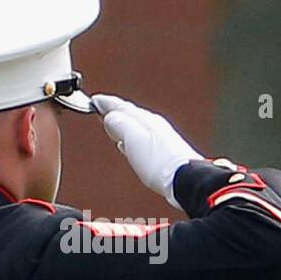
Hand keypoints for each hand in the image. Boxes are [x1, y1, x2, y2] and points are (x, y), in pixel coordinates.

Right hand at [91, 93, 201, 209]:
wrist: (184, 179)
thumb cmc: (159, 162)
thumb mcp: (133, 139)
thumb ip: (119, 124)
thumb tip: (109, 117)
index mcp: (145, 120)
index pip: (122, 107)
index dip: (107, 103)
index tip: (96, 100)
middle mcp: (154, 126)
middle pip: (130, 114)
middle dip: (115, 111)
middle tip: (102, 108)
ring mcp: (160, 138)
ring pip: (136, 125)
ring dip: (122, 124)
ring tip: (112, 124)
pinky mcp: (163, 151)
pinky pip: (142, 138)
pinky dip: (131, 138)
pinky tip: (128, 145)